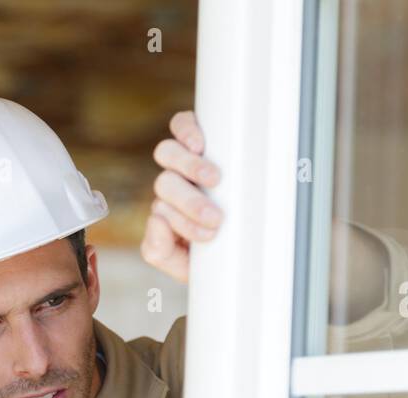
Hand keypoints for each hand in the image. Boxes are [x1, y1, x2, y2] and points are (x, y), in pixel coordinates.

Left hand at [142, 110, 222, 282]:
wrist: (252, 239)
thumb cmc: (223, 248)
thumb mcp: (187, 264)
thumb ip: (159, 250)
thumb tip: (155, 218)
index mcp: (168, 215)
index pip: (159, 214)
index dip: (181, 224)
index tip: (210, 236)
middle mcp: (172, 186)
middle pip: (164, 184)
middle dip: (189, 204)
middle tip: (215, 217)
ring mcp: (183, 159)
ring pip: (167, 154)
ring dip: (189, 168)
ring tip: (213, 179)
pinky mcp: (197, 134)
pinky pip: (180, 124)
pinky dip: (186, 130)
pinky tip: (198, 144)